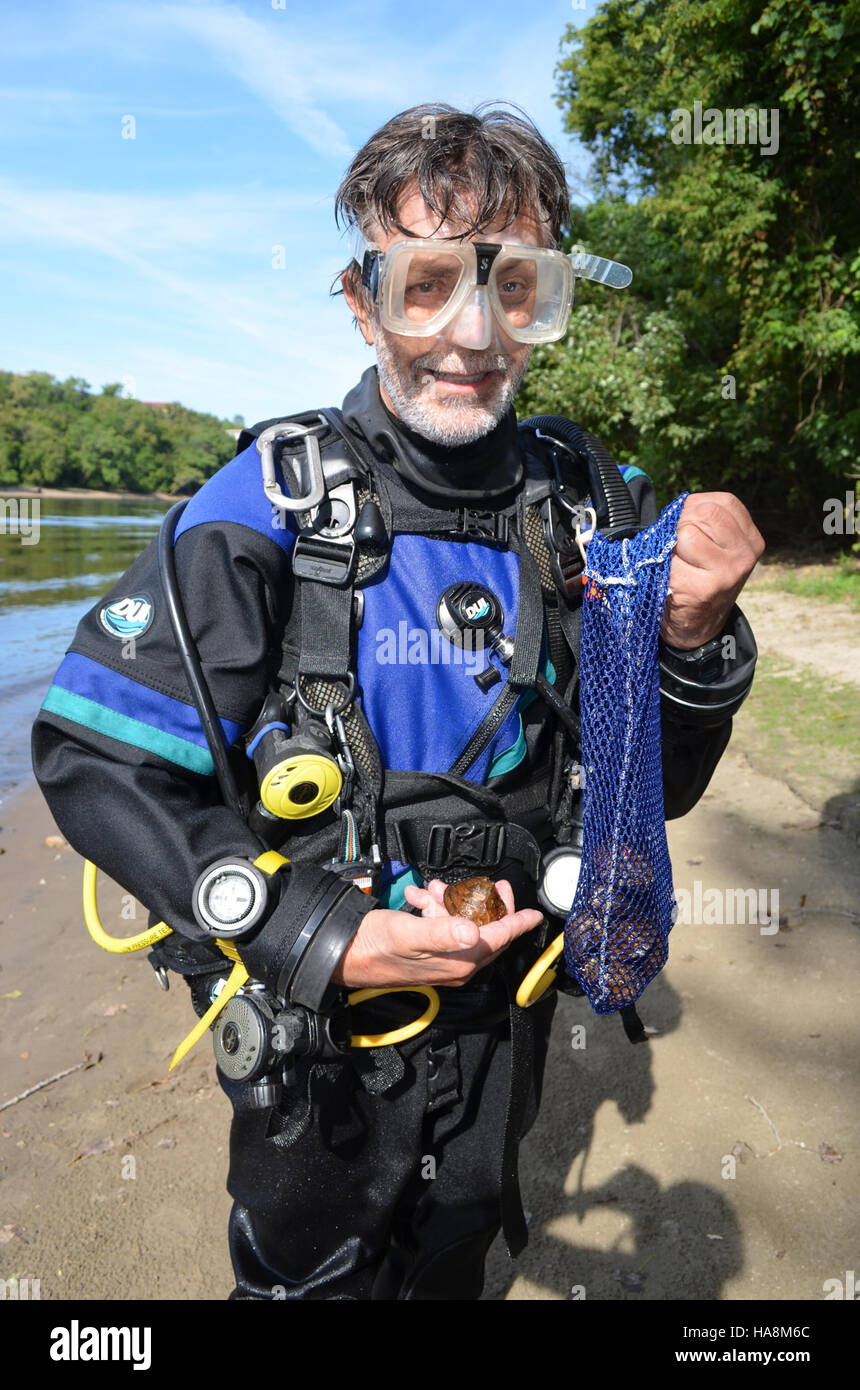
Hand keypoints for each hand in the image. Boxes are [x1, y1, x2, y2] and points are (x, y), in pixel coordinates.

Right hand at [330, 878, 543, 989]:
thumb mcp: (408, 934)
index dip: (517, 922)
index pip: (498, 939)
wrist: (343, 956)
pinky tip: (418, 897)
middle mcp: (456, 965)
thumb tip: (474, 932)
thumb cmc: (373, 947)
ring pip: (462, 924)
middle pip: (487, 932)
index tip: (533, 912)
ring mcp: (443, 961)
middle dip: (486, 904)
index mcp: (458, 962)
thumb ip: (442, 932)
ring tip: (430, 888)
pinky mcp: (429, 954)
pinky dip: (434, 909)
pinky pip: (443, 927)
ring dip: (450, 902)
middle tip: (491, 884)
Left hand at [662, 492, 764, 648]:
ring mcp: (727, 573)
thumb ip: (704, 522)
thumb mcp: (714, 546)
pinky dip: (662, 566)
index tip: (688, 529)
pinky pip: (671, 560)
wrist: (695, 626)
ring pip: (687, 533)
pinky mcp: (703, 590)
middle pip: (705, 513)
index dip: (695, 510)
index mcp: (751, 540)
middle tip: (678, 547)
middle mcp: (745, 556)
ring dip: (672, 546)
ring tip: (678, 564)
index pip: (722, 503)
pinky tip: (673, 580)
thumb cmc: (699, 577)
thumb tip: (675, 512)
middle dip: (682, 524)